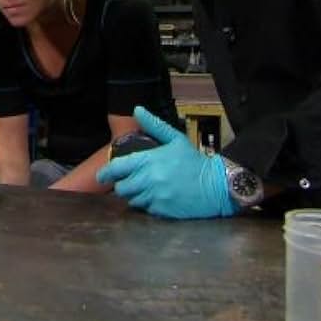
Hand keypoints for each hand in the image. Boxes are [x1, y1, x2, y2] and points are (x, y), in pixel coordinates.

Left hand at [96, 106, 238, 218]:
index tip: (102, 176)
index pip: (118, 167)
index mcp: (149, 160)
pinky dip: (148, 205)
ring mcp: (156, 196)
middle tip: (132, 182)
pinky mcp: (163, 211)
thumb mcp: (175, 139)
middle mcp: (149, 179)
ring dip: (135, 196)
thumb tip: (137, 109)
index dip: (106, 173)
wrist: (217, 185)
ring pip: (132, 200)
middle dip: (124, 185)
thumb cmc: (194, 161)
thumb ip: (154, 125)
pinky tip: (158, 198)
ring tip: (147, 189)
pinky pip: (146, 210)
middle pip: (122, 188)